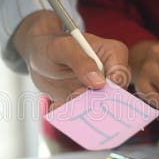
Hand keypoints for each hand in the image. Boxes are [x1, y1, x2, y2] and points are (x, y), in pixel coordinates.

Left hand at [12, 11, 129, 103]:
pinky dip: (71, 113)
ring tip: (62, 104)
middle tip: (76, 99)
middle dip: (97, 103)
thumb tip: (99, 83)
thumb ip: (81, 62)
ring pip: (99, 108)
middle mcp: (109, 73)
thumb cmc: (52, 45)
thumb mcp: (63, 48)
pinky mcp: (86, 102)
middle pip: (114, 96)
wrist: (38, 56)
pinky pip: (83, 113)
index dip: (111, 87)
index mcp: (112, 54)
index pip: (121, 74)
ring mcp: (99, 90)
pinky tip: (57, 106)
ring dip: (82, 111)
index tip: (94, 90)